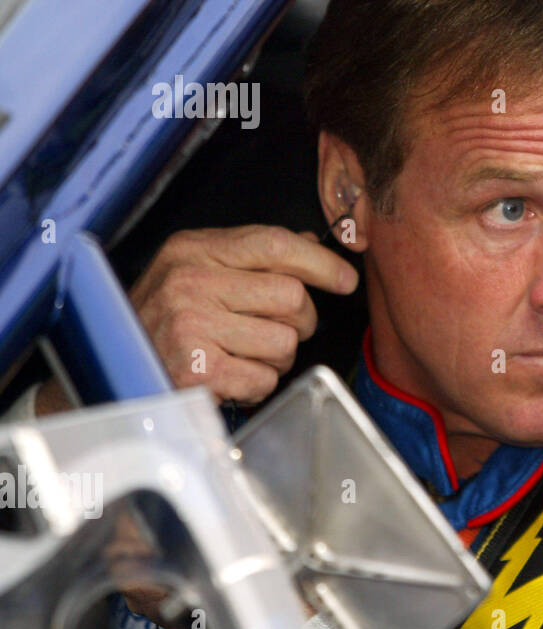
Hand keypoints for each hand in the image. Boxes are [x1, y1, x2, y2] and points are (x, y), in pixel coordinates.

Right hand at [127, 225, 358, 404]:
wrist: (112, 370)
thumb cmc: (164, 319)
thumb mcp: (198, 270)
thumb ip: (253, 256)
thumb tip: (310, 245)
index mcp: (194, 250)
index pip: (274, 244)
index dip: (320, 262)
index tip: (345, 279)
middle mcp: (190, 283)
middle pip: (291, 297)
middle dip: (298, 320)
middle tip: (273, 329)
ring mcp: (191, 327)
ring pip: (285, 342)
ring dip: (276, 357)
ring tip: (243, 354)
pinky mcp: (197, 372)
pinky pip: (265, 379)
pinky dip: (257, 385)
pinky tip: (230, 376)